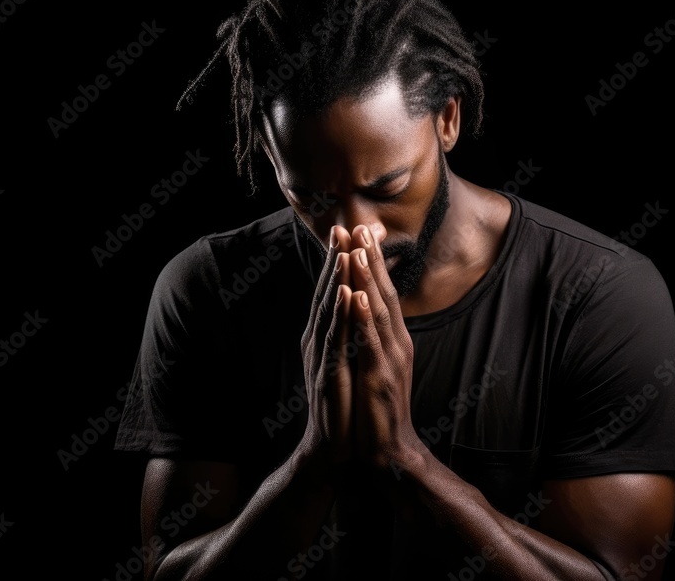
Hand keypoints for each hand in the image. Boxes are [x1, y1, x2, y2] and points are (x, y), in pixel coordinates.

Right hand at [299, 226, 355, 463]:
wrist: (333, 447)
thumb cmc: (342, 403)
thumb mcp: (344, 360)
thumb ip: (346, 332)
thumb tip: (356, 304)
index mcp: (324, 336)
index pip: (333, 291)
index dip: (339, 261)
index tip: (349, 231)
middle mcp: (318, 341)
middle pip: (327, 293)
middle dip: (335, 260)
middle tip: (341, 227)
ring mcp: (321, 357)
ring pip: (329, 311)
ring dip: (337, 279)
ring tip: (344, 250)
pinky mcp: (328, 374)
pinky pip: (336, 338)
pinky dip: (342, 314)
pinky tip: (349, 294)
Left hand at [347, 225, 423, 469]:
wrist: (387, 448)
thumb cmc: (377, 406)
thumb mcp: (376, 363)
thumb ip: (373, 335)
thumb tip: (362, 307)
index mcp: (394, 338)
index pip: (383, 292)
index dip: (373, 262)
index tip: (361, 232)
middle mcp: (397, 342)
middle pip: (384, 293)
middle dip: (372, 260)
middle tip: (361, 227)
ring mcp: (391, 358)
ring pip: (380, 311)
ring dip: (368, 280)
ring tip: (359, 251)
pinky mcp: (380, 376)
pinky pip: (371, 341)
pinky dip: (363, 316)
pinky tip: (357, 296)